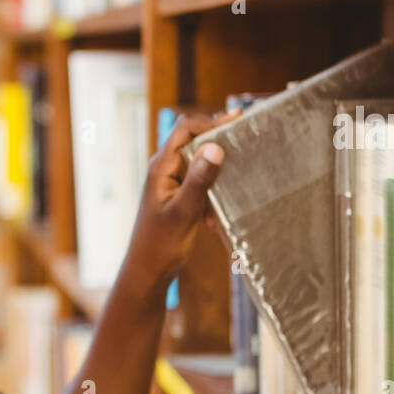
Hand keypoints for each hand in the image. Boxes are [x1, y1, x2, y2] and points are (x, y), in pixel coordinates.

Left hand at [119, 109, 236, 308]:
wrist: (148, 272)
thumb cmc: (160, 244)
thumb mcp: (183, 212)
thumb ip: (198, 180)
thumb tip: (215, 147)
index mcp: (161, 167)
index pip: (185, 129)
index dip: (210, 121)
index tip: (237, 120)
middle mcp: (165, 170)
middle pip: (194, 142)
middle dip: (218, 144)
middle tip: (246, 144)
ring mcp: (171, 183)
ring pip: (200, 165)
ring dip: (216, 177)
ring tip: (233, 186)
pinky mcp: (178, 197)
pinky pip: (200, 185)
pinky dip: (210, 197)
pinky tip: (212, 220)